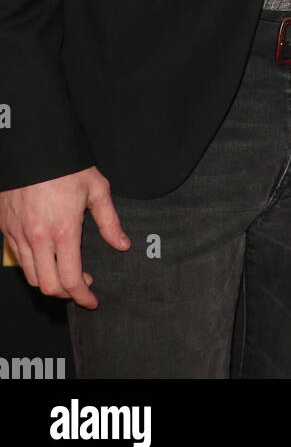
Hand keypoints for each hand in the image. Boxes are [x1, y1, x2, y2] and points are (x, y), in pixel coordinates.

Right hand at [0, 166, 129, 308]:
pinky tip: (48, 256)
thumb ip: (109, 221)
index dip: (83, 296)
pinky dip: (34, 266)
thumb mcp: (97, 189)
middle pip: (48, 286)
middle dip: (67, 294)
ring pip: (31, 276)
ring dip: (49, 282)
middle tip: (82, 286)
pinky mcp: (6, 228)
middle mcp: (38, 238)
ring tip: (66, 273)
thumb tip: (122, 244)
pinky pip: (19, 258)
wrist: (33, 146)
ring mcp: (18, 235)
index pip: (71, 280)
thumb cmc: (67, 166)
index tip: (92, 300)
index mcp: (63, 231)